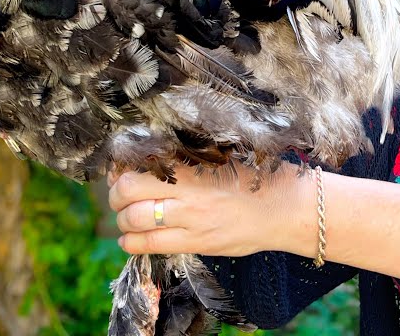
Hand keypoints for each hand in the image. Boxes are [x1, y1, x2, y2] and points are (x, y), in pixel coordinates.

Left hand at [107, 163, 313, 257]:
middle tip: (118, 193)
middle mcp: (189, 195)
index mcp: (195, 168)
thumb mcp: (222, 157)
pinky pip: (151, 246)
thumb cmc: (255, 178)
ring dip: (121, 219)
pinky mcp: (197, 244)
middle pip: (129, 192)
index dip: (121, 169)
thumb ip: (190, 157)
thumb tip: (152, 154)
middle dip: (116, 193)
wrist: (283, 209)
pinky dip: (131, 242)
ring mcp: (192, 222)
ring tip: (125, 216)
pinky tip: (129, 238)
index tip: (119, 169)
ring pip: (135, 221)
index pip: (141, 166)